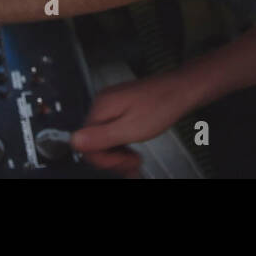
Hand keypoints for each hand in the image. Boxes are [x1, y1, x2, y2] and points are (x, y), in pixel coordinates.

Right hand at [71, 72, 193, 175]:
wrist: (181, 90)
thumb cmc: (162, 105)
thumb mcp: (131, 128)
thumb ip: (101, 136)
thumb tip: (73, 141)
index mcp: (102, 108)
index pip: (86, 142)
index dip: (104, 158)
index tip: (122, 164)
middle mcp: (103, 104)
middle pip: (94, 141)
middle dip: (112, 157)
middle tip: (131, 165)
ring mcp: (112, 105)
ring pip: (104, 138)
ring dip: (118, 154)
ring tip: (134, 161)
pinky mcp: (121, 108)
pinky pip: (113, 131)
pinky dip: (122, 144)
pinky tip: (132, 151)